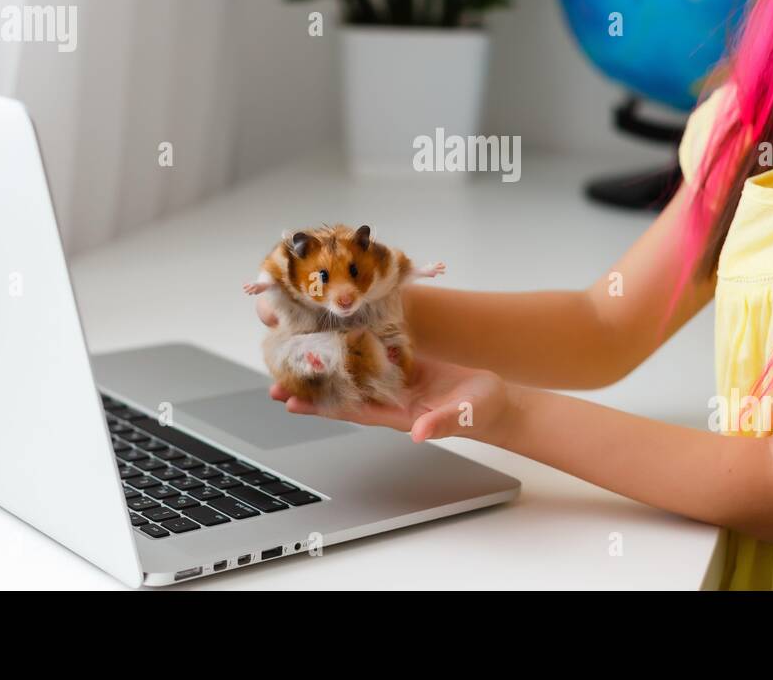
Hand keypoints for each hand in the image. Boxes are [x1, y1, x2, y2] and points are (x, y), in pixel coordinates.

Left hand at [268, 354, 513, 445]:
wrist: (497, 403)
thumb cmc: (483, 410)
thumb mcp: (465, 414)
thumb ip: (441, 423)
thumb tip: (419, 432)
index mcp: (398, 412)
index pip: (351, 410)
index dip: (320, 408)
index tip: (290, 403)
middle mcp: (391, 398)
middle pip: (343, 394)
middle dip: (312, 389)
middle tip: (275, 383)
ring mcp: (398, 382)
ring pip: (354, 375)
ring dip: (327, 368)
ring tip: (296, 360)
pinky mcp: (409, 366)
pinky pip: (375, 358)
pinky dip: (354, 351)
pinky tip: (337, 340)